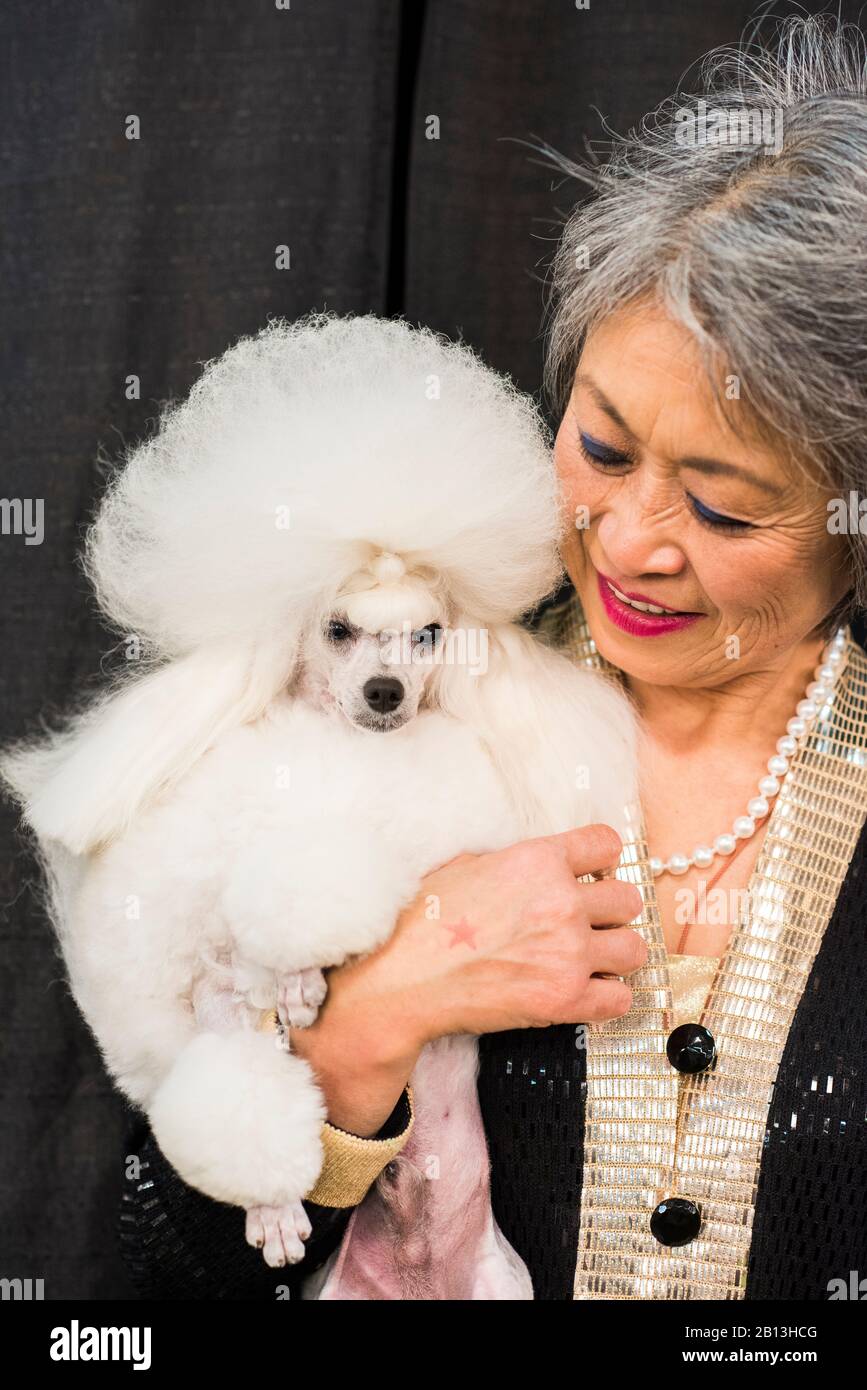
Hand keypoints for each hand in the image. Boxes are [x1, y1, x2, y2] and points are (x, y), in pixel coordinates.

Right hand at [288, 824, 644, 1135]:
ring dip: (615, 953)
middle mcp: (561, 902)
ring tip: (591, 959)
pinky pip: (621, 997)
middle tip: (587, 923)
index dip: (601, 860)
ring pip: (635, 948)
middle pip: (628, 899)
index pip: (607, 844)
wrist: (402, 980)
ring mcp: (568, 952)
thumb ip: (515, 862)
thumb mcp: (466, 865)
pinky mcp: (565, 999)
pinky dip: (608, 996)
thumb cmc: (423, 922)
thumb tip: (536, 864)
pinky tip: (587, 992)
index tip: (592, 874)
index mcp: (538, 860)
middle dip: (610, 911)